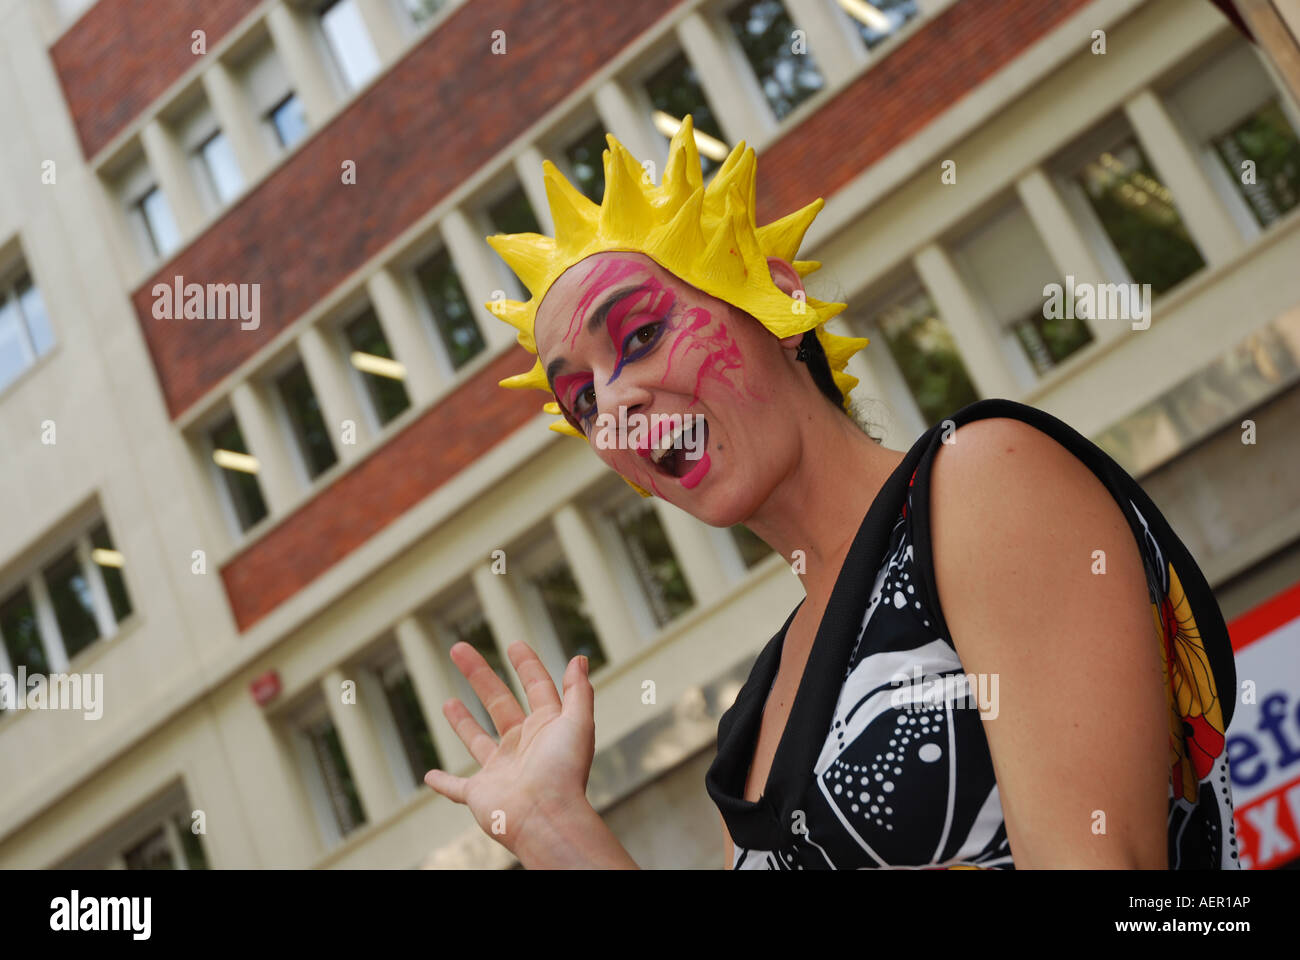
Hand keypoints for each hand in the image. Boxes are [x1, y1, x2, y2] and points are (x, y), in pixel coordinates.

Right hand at [423, 642, 595, 857]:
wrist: (545, 817)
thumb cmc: (564, 771)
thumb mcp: (578, 723)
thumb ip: (578, 691)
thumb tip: (579, 659)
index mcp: (546, 728)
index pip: (537, 688)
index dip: (527, 665)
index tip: (513, 644)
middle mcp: (523, 747)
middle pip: (498, 703)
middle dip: (479, 676)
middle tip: (458, 649)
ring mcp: (500, 771)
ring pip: (477, 741)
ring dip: (462, 723)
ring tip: (447, 702)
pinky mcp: (479, 794)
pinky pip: (456, 787)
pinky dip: (443, 783)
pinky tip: (430, 776)